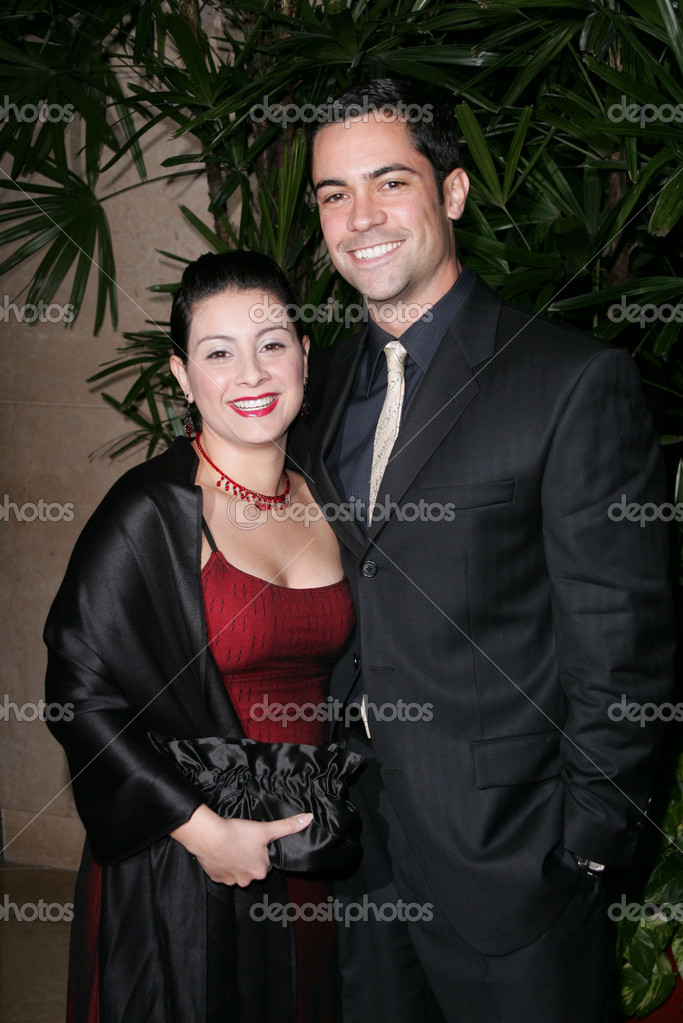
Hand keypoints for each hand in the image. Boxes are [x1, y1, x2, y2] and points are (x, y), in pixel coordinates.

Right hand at [170, 804, 312, 885]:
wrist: (209, 837)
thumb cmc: (238, 833)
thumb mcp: (266, 829)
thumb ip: (288, 826)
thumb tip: (309, 818)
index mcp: (261, 871)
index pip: (264, 861)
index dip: (259, 849)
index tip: (253, 841)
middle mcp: (247, 880)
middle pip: (251, 867)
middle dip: (247, 857)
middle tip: (241, 842)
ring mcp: (230, 881)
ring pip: (236, 870)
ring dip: (234, 861)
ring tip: (230, 846)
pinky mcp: (215, 878)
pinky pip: (222, 872)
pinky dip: (222, 864)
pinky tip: (220, 852)